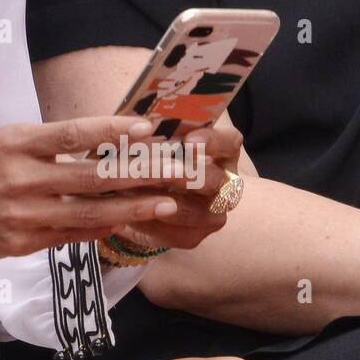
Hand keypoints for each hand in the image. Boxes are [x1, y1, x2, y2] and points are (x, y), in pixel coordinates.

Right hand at [0, 116, 188, 284]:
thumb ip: (39, 146)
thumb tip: (89, 142)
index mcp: (12, 143)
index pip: (73, 134)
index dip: (113, 131)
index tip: (148, 127)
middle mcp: (20, 177)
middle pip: (92, 175)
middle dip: (140, 172)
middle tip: (177, 169)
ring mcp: (22, 214)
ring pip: (89, 211)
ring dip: (132, 207)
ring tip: (166, 203)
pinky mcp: (21, 243)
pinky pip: (70, 234)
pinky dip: (100, 228)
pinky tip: (126, 224)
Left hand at [110, 123, 244, 254]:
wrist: (142, 191)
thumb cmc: (149, 152)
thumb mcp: (151, 137)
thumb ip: (152, 130)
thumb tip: (136, 123)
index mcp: (222, 151)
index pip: (230, 142)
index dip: (212, 142)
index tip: (188, 141)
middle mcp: (225, 183)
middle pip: (215, 180)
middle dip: (184, 175)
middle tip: (158, 170)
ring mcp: (213, 213)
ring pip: (194, 212)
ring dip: (161, 201)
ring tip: (131, 190)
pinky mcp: (195, 236)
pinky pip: (177, 235)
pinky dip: (151, 224)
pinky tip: (129, 215)